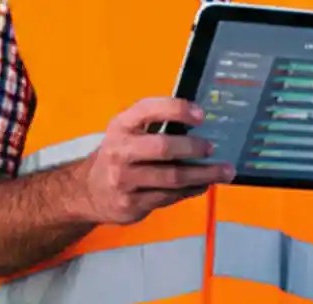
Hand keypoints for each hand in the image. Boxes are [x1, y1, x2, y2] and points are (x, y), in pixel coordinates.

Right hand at [71, 97, 234, 224]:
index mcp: (121, 125)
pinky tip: (203, 184)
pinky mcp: (131, 203)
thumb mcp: (128, 133)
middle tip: (212, 148)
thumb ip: (155, 125)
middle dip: (193, 148)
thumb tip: (200, 122)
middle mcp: (120, 150)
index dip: (177, 109)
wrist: (88, 191)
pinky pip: (169, 197)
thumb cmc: (119, 155)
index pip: (148, 109)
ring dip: (202, 174)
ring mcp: (124, 180)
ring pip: (171, 178)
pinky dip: (191, 190)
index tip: (201, 115)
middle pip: (163, 147)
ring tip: (224, 171)